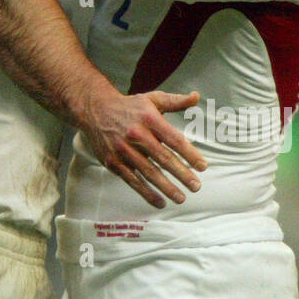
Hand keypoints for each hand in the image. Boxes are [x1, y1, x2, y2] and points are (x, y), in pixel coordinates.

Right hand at [79, 85, 206, 208]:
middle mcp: (136, 134)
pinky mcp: (113, 162)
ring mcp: (123, 150)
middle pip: (163, 158)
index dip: (190, 154)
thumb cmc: (129, 106)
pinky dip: (146, 193)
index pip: (174, 139)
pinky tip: (160, 201)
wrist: (95, 110)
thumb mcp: (152, 99)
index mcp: (149, 118)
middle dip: (182, 174)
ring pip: (149, 172)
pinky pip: (133, 180)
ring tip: (181, 198)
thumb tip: (196, 97)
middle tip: (196, 186)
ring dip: (166, 187)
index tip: (203, 166)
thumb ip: (176, 101)